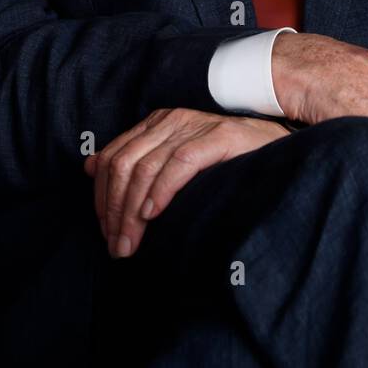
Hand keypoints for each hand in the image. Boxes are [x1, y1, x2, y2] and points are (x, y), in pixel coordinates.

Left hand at [84, 107, 289, 258]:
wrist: (278, 150)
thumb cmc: (225, 164)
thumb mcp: (175, 161)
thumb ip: (137, 162)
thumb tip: (89, 168)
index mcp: (157, 124)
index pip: (112, 157)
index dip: (102, 197)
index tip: (106, 232)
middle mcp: (171, 120)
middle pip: (123, 165)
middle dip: (113, 211)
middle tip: (118, 247)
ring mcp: (194, 126)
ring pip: (145, 167)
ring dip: (132, 211)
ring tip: (131, 242)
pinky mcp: (218, 136)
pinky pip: (179, 163)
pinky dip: (161, 191)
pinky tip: (153, 214)